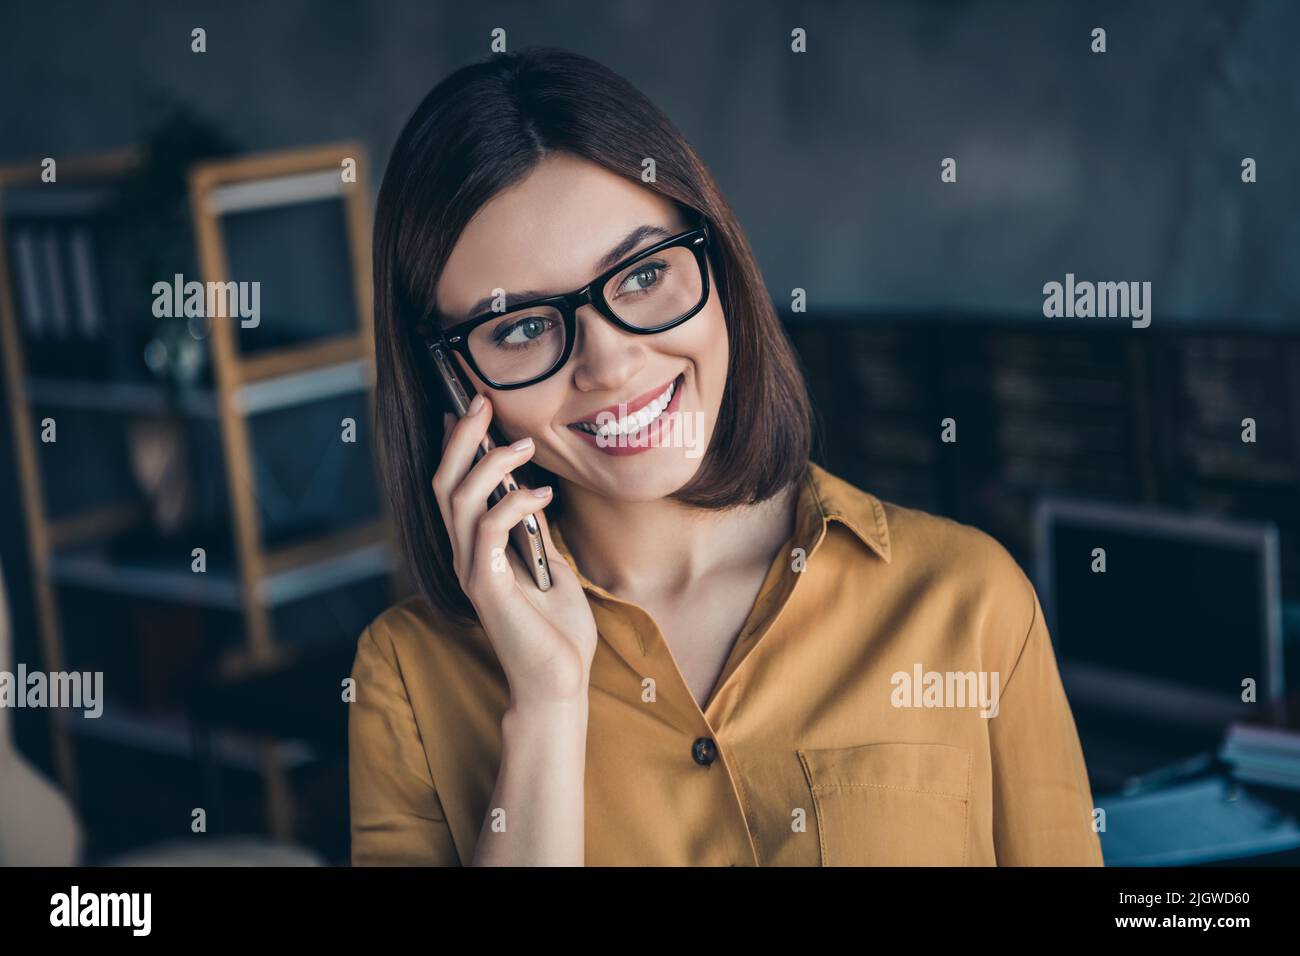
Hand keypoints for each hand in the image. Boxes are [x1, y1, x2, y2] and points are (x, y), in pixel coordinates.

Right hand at [432, 395, 597, 707]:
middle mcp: (464, 556)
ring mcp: (471, 572)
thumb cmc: (557, 629)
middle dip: (461, 438)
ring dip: (490, 465)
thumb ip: (534, 531)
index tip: (472, 405)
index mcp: (476, 549)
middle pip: (444, 484)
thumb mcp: (549, 565)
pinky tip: (543, 497)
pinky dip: (514, 505)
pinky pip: (487, 533)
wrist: (559, 681)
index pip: (453, 486)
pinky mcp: (487, 589)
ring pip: (458, 501)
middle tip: (481, 403)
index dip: (457, 445)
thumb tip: (532, 490)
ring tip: (523, 445)